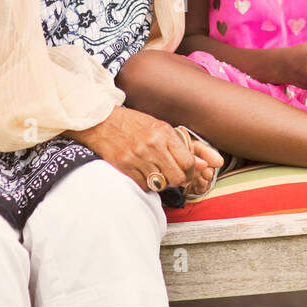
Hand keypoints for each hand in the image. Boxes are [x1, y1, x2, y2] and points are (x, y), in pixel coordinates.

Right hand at [65, 106, 219, 193]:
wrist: (102, 121)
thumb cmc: (134, 124)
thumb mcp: (159, 127)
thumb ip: (179, 145)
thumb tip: (204, 164)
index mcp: (164, 132)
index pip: (188, 162)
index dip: (192, 172)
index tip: (188, 172)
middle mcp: (152, 145)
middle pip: (177, 177)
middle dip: (179, 180)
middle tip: (175, 177)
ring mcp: (137, 157)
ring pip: (161, 184)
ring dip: (162, 182)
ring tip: (157, 172)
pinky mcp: (124, 167)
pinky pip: (144, 185)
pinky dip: (146, 183)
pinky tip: (143, 173)